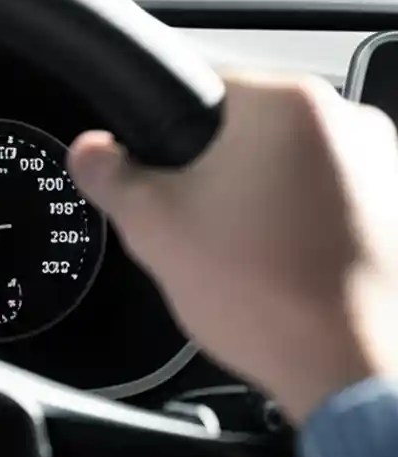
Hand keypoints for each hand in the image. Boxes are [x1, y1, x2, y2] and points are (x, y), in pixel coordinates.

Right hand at [68, 72, 397, 423]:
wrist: (351, 369)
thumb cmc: (269, 297)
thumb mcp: (155, 229)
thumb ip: (110, 176)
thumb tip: (90, 153)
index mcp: (288, 105)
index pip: (202, 88)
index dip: (166, 138)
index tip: (161, 178)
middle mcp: (351, 121)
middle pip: (250, 132)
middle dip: (218, 176)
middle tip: (199, 229)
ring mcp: (386, 167)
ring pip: (291, 169)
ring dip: (262, 202)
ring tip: (245, 258)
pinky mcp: (397, 211)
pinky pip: (332, 202)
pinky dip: (303, 227)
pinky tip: (283, 270)